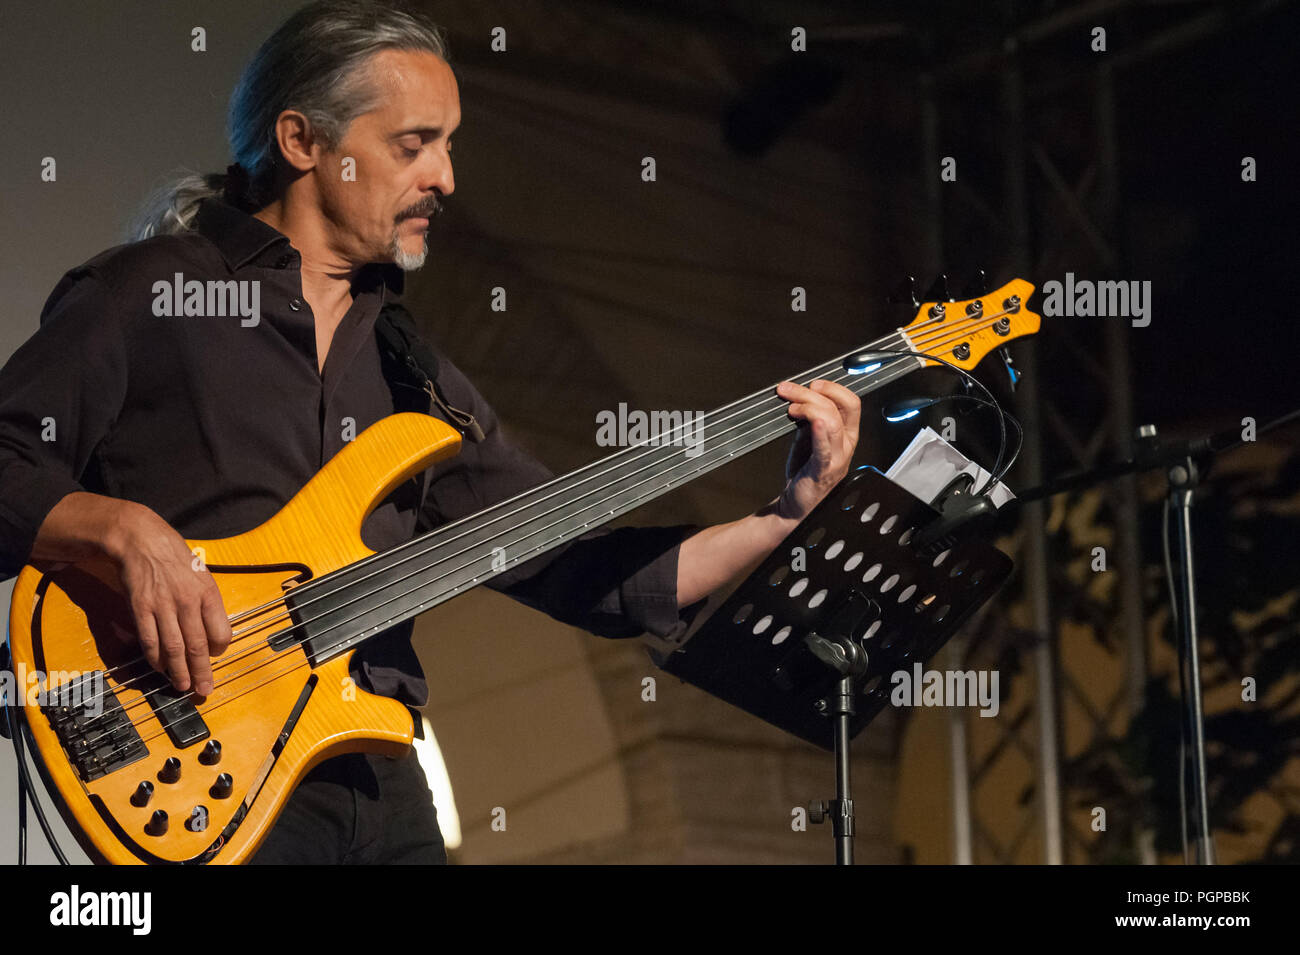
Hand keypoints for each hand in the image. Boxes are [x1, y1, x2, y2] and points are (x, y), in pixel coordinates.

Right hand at [106, 504, 232, 695]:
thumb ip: (207, 602)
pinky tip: (160, 668)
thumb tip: (213, 631)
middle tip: (204, 690)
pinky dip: (155, 658)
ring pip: (174, 648)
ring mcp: (163, 606)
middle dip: (202, 671)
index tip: (216, 658)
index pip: (222, 631)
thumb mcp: (201, 575)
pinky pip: (150, 640)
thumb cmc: (174, 558)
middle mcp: (188, 602)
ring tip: (183, 686)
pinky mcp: (141, 609)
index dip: (220, 649)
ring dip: (179, 671)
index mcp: (208, 593)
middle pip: (198, 645)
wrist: (141, 540)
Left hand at [773, 379, 860, 522]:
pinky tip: (815, 422)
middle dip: (811, 393)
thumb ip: (810, 419)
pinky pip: (824, 449)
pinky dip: (820, 433)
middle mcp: (846, 445)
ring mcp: (836, 459)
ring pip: (832, 422)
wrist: (794, 504)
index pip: (850, 403)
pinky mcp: (822, 471)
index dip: (833, 388)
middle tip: (788, 390)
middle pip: (838, 408)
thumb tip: (800, 397)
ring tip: (790, 407)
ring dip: (808, 407)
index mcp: (846, 435)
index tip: (812, 384)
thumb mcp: (809, 438)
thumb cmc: (804, 471)